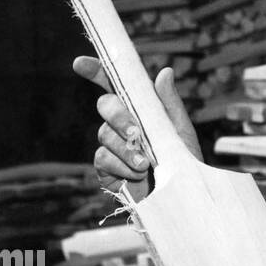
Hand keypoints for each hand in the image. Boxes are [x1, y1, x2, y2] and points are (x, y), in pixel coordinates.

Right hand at [73, 56, 202, 200]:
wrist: (183, 201)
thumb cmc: (185, 165)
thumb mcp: (182, 133)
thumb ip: (170, 105)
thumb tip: (164, 72)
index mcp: (138, 111)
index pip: (113, 86)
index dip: (96, 71)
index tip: (81, 64)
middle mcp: (121, 126)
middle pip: (105, 106)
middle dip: (118, 116)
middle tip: (135, 131)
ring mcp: (111, 148)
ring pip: (104, 135)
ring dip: (126, 149)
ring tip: (146, 164)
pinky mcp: (106, 170)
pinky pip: (103, 159)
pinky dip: (121, 166)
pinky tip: (137, 176)